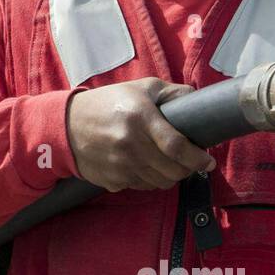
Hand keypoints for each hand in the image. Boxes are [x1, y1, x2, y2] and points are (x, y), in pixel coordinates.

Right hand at [66, 78, 214, 192]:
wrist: (66, 124)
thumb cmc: (108, 103)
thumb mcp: (140, 88)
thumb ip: (171, 93)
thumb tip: (198, 99)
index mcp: (139, 118)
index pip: (176, 147)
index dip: (197, 158)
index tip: (208, 161)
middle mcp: (129, 144)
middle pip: (171, 170)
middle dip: (187, 169)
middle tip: (190, 163)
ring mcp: (119, 166)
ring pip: (159, 183)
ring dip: (170, 176)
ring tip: (169, 164)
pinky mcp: (111, 180)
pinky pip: (141, 187)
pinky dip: (149, 180)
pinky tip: (145, 166)